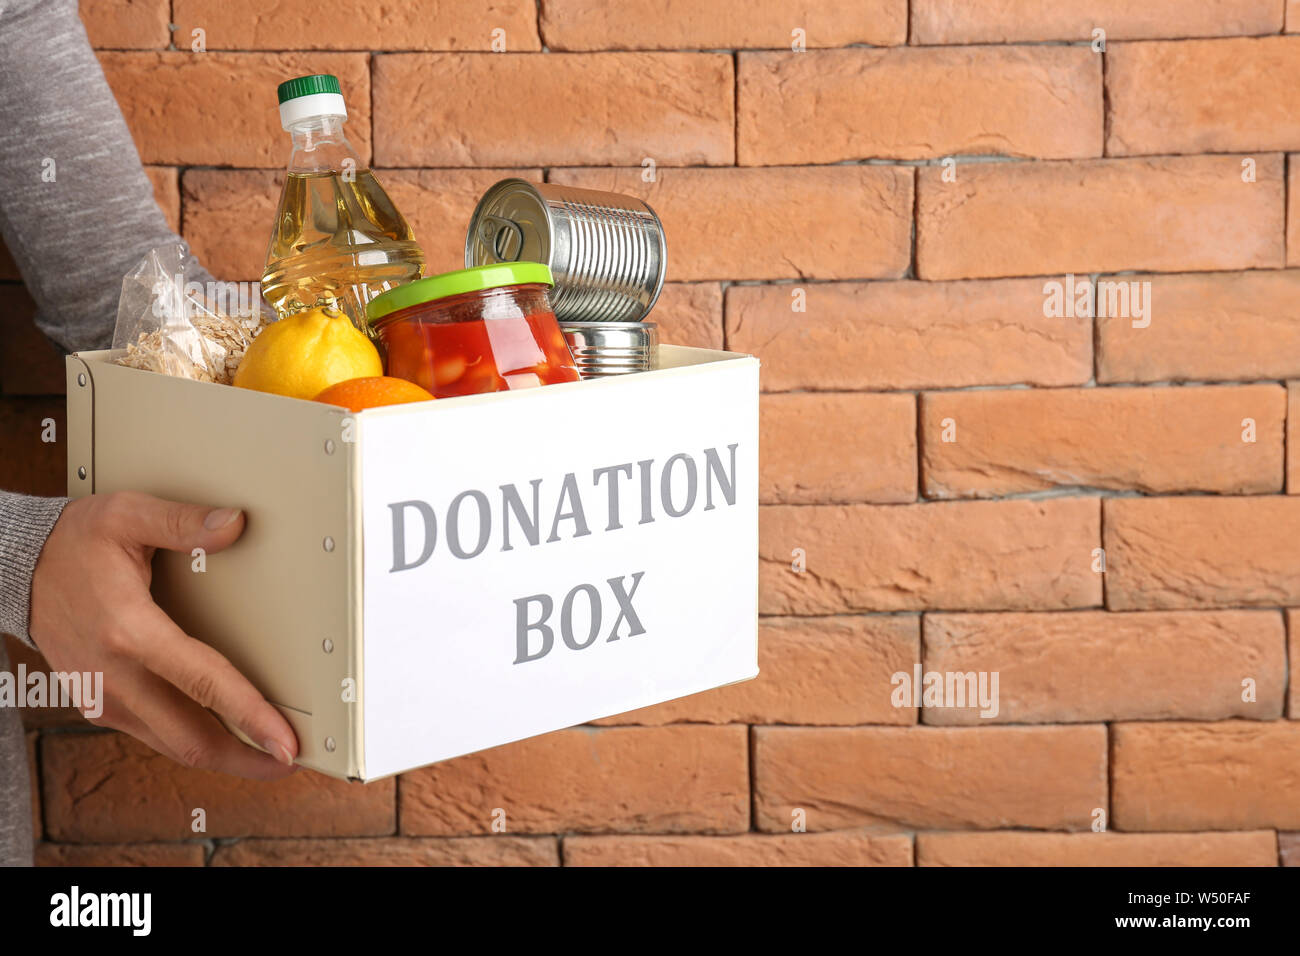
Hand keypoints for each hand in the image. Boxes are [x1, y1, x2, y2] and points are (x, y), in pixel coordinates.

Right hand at [29, 491, 297, 779]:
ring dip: (224, 757)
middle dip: (248, 758)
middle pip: (192, 739)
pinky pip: (154, 735)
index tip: (286, 741)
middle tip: (293, 759)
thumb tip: (233, 524)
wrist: (13, 570)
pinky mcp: (99, 705)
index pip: (204, 685)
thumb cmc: (72, 543)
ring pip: (174, 746)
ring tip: (268, 755)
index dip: (251, 717)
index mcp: (129, 631)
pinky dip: (193, 742)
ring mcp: (104, 697)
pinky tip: (224, 738)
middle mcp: (115, 675)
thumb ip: (182, 521)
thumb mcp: (126, 515)